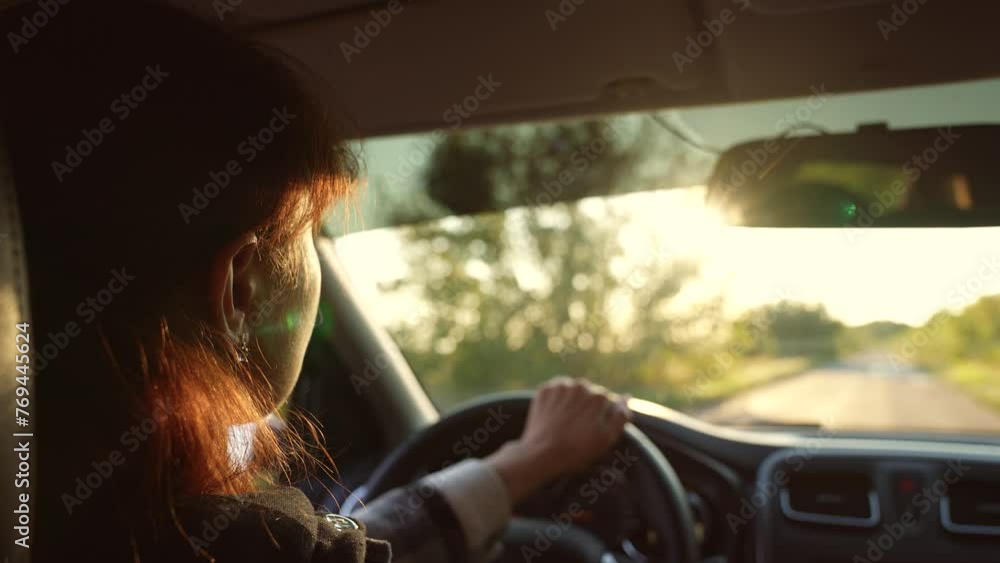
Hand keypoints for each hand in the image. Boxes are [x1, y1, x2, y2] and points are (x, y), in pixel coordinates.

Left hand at [486, 377, 630, 503]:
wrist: (542, 453)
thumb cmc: (578, 450)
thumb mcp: (607, 438)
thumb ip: (620, 416)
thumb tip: (626, 398)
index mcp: (600, 396)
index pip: (608, 401)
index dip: (603, 416)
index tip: (594, 429)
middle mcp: (581, 385)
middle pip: (590, 394)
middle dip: (588, 407)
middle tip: (580, 428)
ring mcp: (561, 386)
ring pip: (573, 391)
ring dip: (573, 401)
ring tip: (568, 423)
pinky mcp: (545, 390)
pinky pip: (557, 391)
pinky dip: (558, 400)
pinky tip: (556, 416)